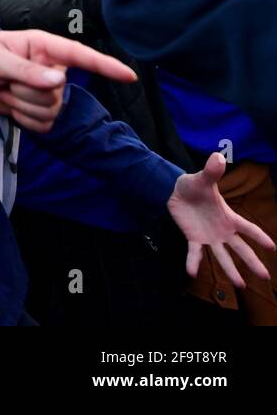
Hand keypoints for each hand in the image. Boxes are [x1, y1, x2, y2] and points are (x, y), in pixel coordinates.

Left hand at [0, 30, 136, 132]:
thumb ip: (26, 70)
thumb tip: (59, 80)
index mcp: (43, 47)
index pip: (80, 56)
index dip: (105, 66)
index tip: (129, 76)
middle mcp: (50, 68)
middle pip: (57, 93)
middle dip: (28, 94)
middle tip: (5, 82)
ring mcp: (45, 90)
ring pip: (50, 111)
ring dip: (23, 107)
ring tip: (5, 92)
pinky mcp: (38, 109)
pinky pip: (43, 124)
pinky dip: (24, 119)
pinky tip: (10, 106)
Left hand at [169, 153, 274, 286]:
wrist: (174, 191)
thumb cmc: (194, 185)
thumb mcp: (203, 178)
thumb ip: (212, 171)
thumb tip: (218, 156)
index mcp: (229, 217)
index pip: (249, 228)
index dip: (260, 237)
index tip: (273, 248)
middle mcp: (222, 230)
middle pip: (241, 249)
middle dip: (253, 262)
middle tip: (266, 277)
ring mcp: (209, 236)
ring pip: (222, 256)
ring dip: (230, 271)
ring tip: (240, 285)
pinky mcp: (193, 239)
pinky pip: (194, 253)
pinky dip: (193, 262)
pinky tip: (192, 273)